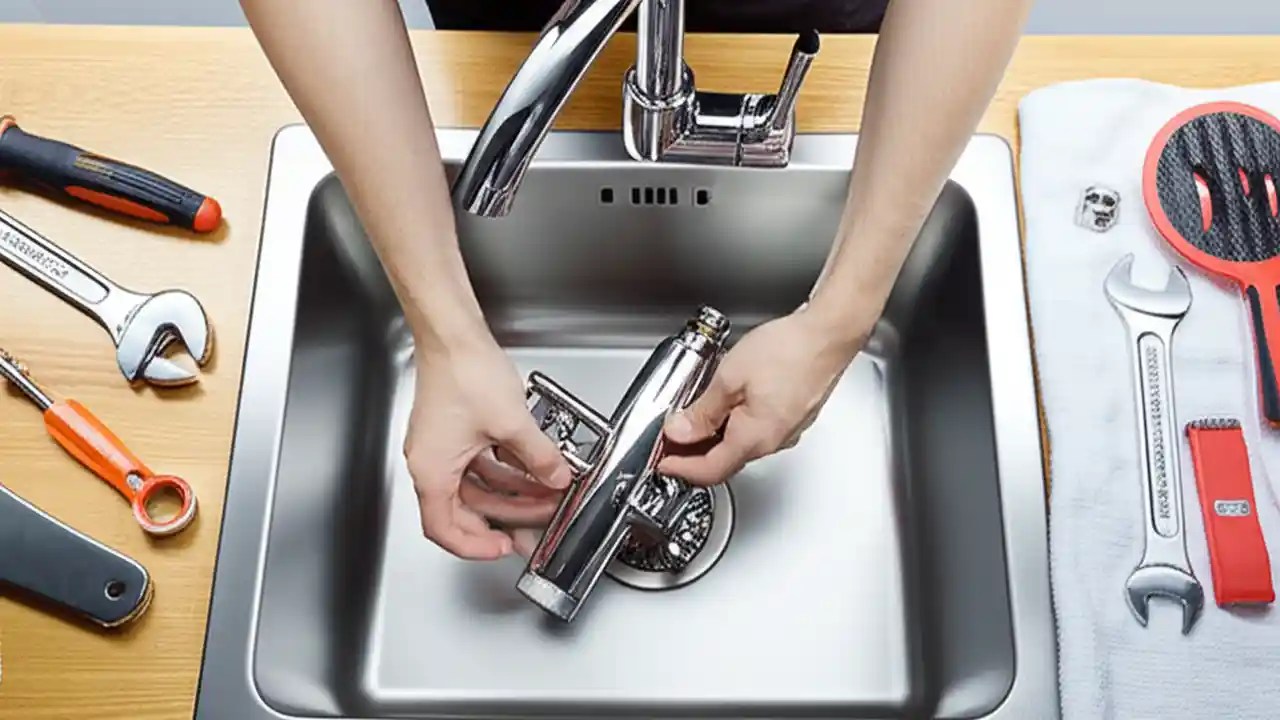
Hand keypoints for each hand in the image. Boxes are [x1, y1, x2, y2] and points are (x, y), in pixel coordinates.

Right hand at [404, 338, 572, 559]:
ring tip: (544, 495)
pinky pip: (480, 461)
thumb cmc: (462, 371)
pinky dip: (506, 469)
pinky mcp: (454, 428)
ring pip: (478, 484)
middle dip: (505, 518)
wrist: (452, 333)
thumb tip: (558, 476)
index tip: (501, 549)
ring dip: (511, 492)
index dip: (474, 547)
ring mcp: (442, 444)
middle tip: (533, 528)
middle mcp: (431, 460)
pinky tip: (533, 468)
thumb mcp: (512, 423)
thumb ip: (540, 457)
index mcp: (432, 470)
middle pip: (465, 509)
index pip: (444, 529)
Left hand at [658, 307, 864, 485]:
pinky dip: (735, 424)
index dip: (681, 468)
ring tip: (694, 414)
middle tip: (672, 437)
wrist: (829, 333)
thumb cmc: (789, 351)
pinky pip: (758, 430)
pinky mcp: (795, 416)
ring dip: (715, 436)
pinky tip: (727, 403)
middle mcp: (774, 441)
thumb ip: (702, 411)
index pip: (709, 471)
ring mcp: (787, 430)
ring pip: (742, 444)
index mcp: (754, 438)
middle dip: (695, 452)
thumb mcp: (729, 378)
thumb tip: (680, 432)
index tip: (663, 462)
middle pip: (726, 460)